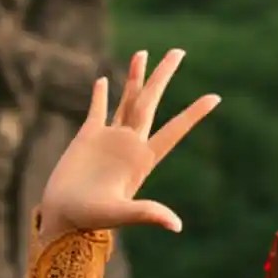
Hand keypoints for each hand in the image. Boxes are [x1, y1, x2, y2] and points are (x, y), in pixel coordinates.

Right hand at [36, 48, 219, 242]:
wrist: (62, 218)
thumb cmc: (91, 219)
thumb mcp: (121, 215)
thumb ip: (148, 213)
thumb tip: (177, 226)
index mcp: (143, 158)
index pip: (175, 130)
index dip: (194, 114)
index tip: (215, 97)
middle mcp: (131, 144)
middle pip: (151, 102)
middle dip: (163, 76)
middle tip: (178, 51)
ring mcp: (110, 139)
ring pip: (127, 100)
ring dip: (136, 77)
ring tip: (143, 53)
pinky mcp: (87, 138)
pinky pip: (97, 110)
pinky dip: (100, 95)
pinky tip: (104, 79)